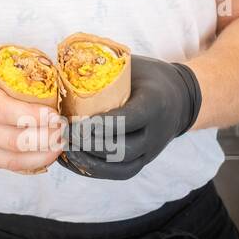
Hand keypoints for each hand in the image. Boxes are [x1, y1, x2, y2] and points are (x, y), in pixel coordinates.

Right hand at [0, 51, 63, 172]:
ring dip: (40, 156)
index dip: (36, 117)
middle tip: (64, 131)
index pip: (7, 112)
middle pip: (14, 141)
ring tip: (58, 146)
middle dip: (46, 140)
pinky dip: (24, 162)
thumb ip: (6, 70)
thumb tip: (44, 73)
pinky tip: (40, 154)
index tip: (57, 115)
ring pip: (10, 160)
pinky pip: (0, 164)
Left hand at [59, 55, 201, 179]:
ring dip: (89, 161)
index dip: (100, 125)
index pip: (128, 120)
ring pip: (120, 167)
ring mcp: (151, 151)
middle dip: (89, 145)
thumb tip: (60, 69)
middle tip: (64, 134)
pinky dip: (92, 170)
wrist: (178, 96)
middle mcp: (156, 132)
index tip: (75, 122)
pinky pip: (118, 173)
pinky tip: (70, 159)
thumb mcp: (131, 65)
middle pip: (123, 149)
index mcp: (154, 103)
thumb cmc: (145, 76)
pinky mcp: (143, 161)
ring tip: (64, 148)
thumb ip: (104, 69)